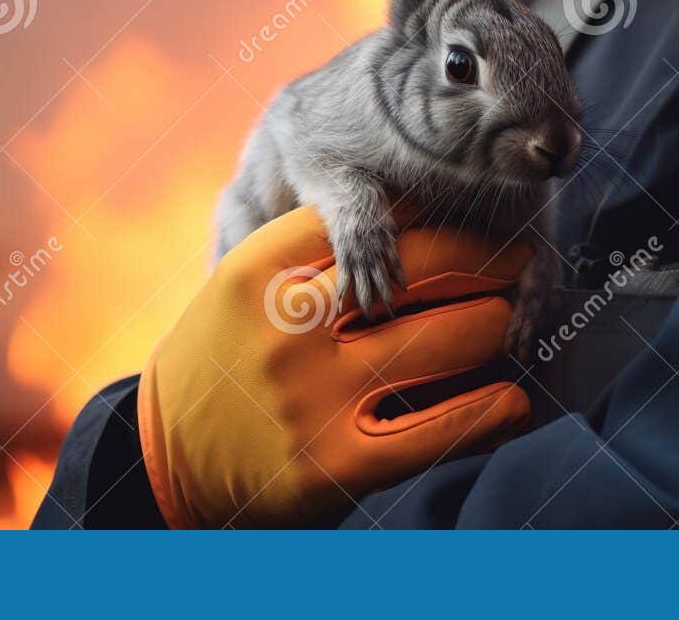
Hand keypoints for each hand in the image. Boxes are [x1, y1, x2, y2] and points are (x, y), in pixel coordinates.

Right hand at [137, 205, 532, 527]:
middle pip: (419, 269)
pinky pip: (438, 430)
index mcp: (258, 273)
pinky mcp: (335, 465)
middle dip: (484, 259)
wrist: (163, 469)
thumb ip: (314, 255)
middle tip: (515, 256)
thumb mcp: (242, 293)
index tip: (466, 210)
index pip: (369, 216)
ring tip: (506, 322)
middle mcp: (285, 330)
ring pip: (442, 341)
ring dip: (491, 327)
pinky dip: (488, 413)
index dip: (430, 212)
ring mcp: (312, 399)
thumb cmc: (220, 366)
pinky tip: (510, 402)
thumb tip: (421, 218)